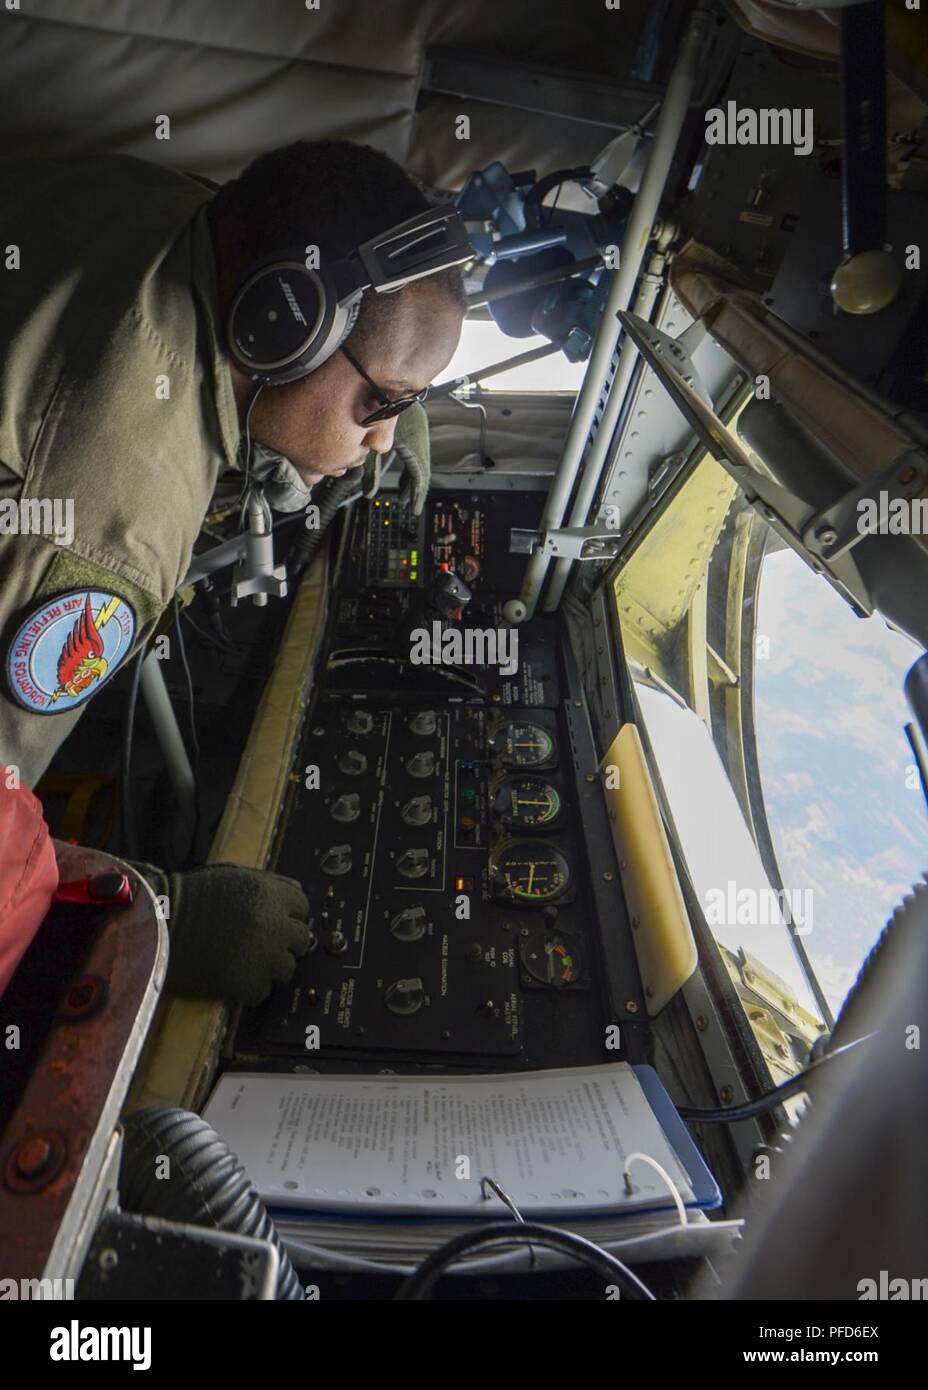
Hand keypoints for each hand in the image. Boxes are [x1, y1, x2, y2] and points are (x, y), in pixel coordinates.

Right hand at [128, 861, 310, 1005]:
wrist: (157, 927)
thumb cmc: (191, 899)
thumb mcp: (234, 877)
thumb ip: (270, 884)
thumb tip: (300, 895)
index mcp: (270, 895)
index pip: (303, 908)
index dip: (287, 914)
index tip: (272, 921)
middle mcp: (273, 925)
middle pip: (301, 939)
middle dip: (283, 941)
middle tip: (258, 943)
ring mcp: (262, 957)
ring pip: (287, 968)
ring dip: (269, 966)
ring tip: (241, 959)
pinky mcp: (247, 984)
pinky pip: (263, 991)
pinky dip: (249, 987)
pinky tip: (229, 974)